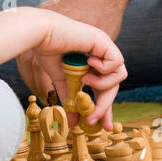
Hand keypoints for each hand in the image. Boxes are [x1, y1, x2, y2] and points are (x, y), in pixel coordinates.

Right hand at [16, 8, 126, 128]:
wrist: (41, 35)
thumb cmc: (48, 52)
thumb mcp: (62, 81)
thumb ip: (70, 99)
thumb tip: (73, 122)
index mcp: (94, 63)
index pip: (105, 89)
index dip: (105, 107)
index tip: (102, 125)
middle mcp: (102, 55)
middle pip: (114, 85)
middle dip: (106, 105)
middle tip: (94, 120)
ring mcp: (104, 47)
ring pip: (120, 76)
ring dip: (103, 84)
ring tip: (86, 80)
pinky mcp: (104, 42)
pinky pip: (117, 63)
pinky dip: (104, 69)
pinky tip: (89, 64)